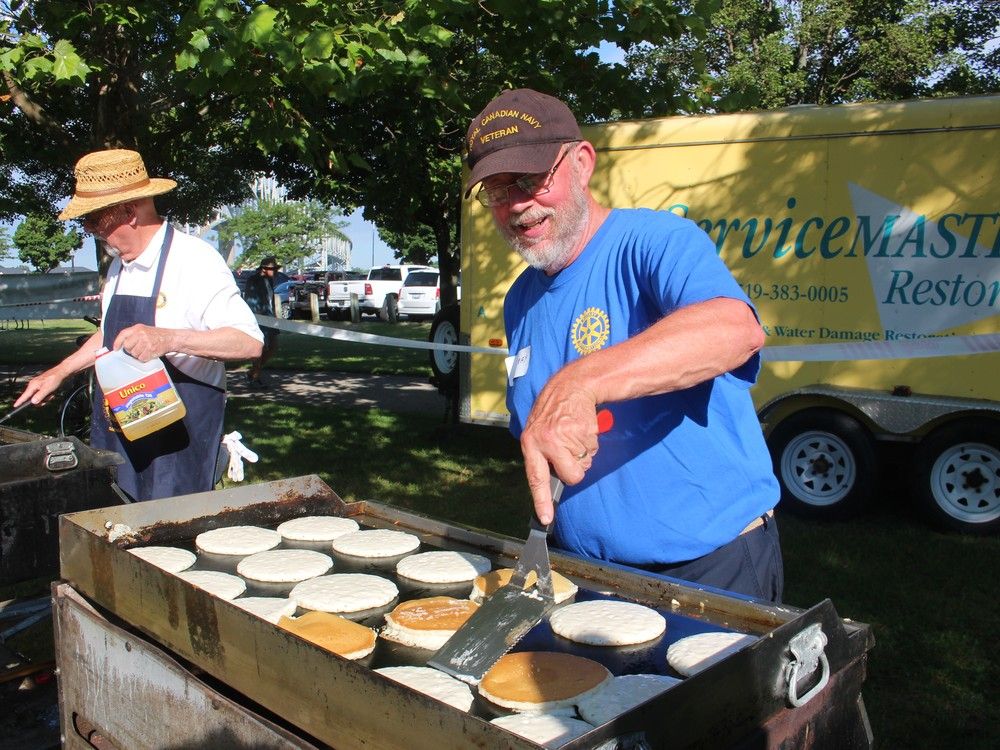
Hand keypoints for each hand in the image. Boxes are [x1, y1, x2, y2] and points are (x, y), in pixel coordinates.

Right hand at [13, 368, 64, 407]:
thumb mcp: (47, 389)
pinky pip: (43, 394)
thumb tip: (33, 402)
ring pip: (39, 397)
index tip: (15, 406)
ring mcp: (38, 385)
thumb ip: (40, 396)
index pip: (24, 396)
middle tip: (48, 398)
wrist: (62, 372)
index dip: (20, 401)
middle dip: (41, 400)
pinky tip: (52, 392)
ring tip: (52, 394)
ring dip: (46, 398)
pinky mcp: (43, 386)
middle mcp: (34, 385)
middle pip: (33, 398)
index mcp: (33, 385)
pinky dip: (48, 395)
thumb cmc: (55, 379)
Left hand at [113, 324, 175, 361]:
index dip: (117, 342)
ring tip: (145, 350)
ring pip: (134, 354)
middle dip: (131, 349)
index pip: (123, 334)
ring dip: (138, 354)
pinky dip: (145, 358)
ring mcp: (146, 342)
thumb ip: (133, 334)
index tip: (115, 348)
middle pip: (127, 346)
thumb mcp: (144, 329)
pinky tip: (149, 353)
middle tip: (138, 348)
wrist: (170, 338)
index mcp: (138, 328)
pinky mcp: (150, 350)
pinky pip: (141, 358)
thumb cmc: (157, 335)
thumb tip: (121, 344)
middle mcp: (141, 334)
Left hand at [520, 383, 600, 524]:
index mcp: (531, 443)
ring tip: (574, 435)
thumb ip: (541, 456)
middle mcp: (546, 441)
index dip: (541, 501)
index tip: (546, 519)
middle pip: (571, 476)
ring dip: (583, 453)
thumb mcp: (537, 432)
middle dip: (576, 470)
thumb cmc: (553, 413)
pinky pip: (592, 451)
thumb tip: (551, 484)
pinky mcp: (583, 432)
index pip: (536, 478)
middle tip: (570, 452)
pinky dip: (590, 443)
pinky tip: (581, 429)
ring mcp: (566, 436)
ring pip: (584, 464)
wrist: (571, 387)